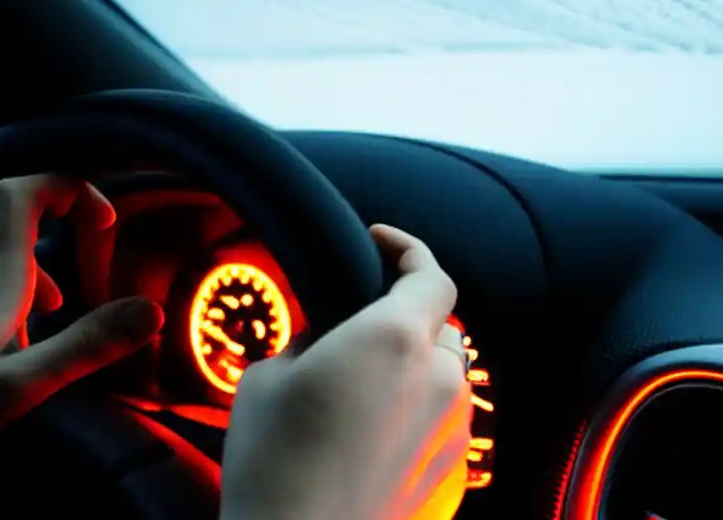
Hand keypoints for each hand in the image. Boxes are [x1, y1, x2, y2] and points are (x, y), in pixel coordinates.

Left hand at [0, 174, 163, 447]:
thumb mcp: (22, 385)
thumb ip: (88, 344)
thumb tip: (150, 311)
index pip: (23, 190)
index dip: (68, 188)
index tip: (102, 221)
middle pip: (6, 207)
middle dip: (53, 219)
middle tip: (83, 257)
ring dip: (22, 253)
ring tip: (47, 306)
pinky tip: (0, 332)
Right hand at [220, 224, 471, 519]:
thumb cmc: (274, 463)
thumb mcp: (268, 376)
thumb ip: (312, 340)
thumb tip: (329, 341)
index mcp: (396, 340)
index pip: (431, 274)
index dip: (409, 248)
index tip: (383, 241)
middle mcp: (440, 382)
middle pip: (443, 328)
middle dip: (409, 318)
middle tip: (359, 331)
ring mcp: (454, 435)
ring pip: (447, 380)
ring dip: (414, 372)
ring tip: (361, 393)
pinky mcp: (454, 480)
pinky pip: (443, 430)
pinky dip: (417, 421)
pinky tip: (371, 440)